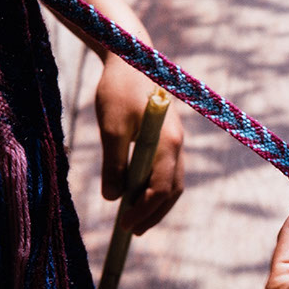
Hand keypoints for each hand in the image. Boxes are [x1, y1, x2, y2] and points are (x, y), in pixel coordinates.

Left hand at [95, 56, 184, 233]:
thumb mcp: (111, 128)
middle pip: (173, 189)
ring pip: (174, 181)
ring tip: (137, 219)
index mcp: (167, 141)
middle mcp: (178, 143)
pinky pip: (169, 169)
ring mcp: (176, 139)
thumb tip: (113, 198)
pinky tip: (139, 194)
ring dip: (157, 203)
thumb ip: (114, 164)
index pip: (161, 187)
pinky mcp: (168, 135)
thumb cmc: (118, 90)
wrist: (131, 57)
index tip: (124, 226)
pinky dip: (157, 186)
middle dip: (154, 213)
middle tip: (133, 232)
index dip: (144, 210)